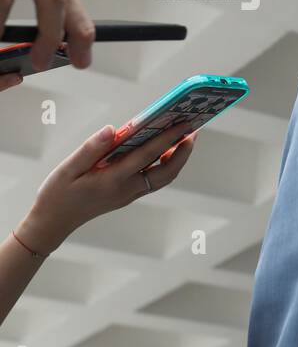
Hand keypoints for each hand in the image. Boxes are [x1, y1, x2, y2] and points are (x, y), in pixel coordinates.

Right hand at [15, 122, 198, 253]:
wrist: (54, 222)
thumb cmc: (57, 193)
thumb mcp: (68, 168)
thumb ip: (91, 149)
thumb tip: (113, 129)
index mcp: (113, 180)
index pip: (147, 156)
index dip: (168, 139)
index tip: (184, 124)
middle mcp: (128, 189)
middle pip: (167, 172)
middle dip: (184, 151)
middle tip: (194, 130)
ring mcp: (131, 194)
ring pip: (164, 177)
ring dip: (178, 158)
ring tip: (185, 137)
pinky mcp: (129, 195)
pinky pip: (154, 179)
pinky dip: (165, 164)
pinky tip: (165, 150)